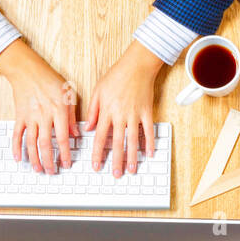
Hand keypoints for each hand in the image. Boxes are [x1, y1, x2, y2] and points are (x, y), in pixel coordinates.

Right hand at [0, 38, 78, 173]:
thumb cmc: (50, 80)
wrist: (27, 69)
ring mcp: (29, 116)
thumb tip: (76, 134)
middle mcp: (43, 115)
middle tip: (53, 172)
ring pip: (31, 142)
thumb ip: (73, 116)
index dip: (64, 153)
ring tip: (38, 169)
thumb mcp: (69, 95)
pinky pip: (17, 134)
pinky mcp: (19, 115)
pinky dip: (16, 147)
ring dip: (34, 158)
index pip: (62, 138)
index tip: (66, 164)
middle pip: (45, 144)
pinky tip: (18, 158)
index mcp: (58, 111)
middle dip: (49, 161)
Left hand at [86, 41, 164, 176]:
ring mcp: (135, 115)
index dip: (97, 154)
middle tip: (115, 174)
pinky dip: (150, 143)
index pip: (100, 137)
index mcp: (107, 111)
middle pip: (117, 143)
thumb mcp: (98, 91)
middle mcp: (120, 115)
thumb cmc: (116, 76)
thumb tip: (89, 128)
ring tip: (132, 170)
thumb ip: (93, 111)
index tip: (96, 166)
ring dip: (133, 157)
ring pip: (133, 140)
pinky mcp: (147, 112)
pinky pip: (149, 131)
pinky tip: (150, 154)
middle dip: (116, 161)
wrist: (137, 65)